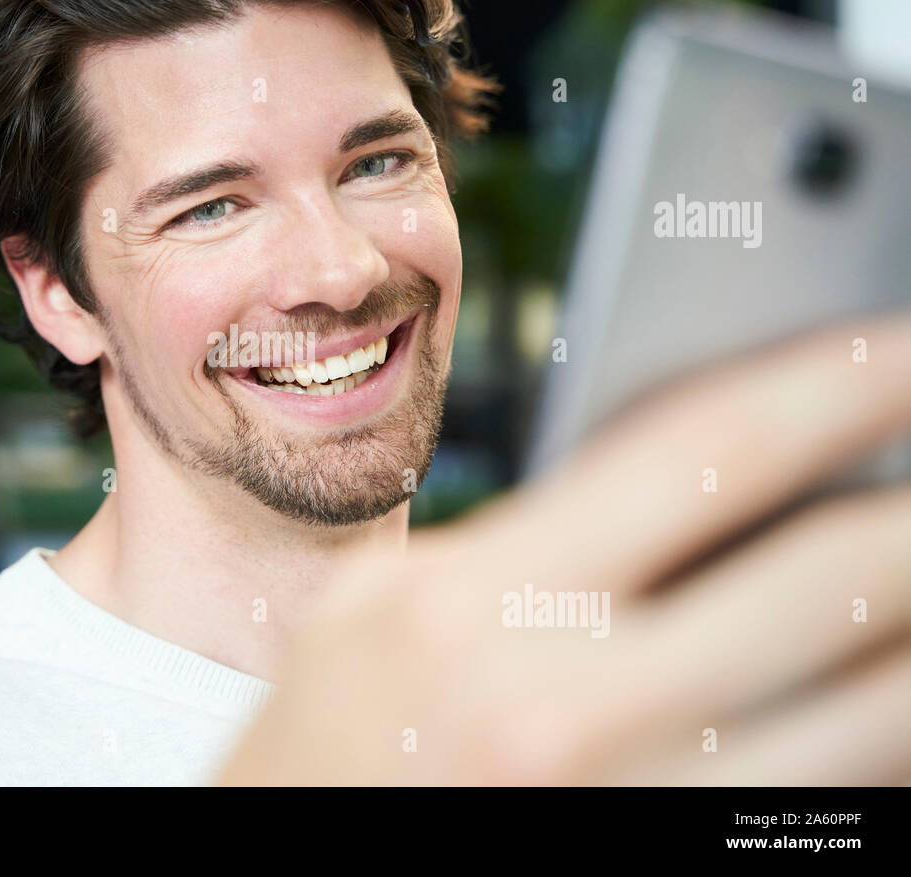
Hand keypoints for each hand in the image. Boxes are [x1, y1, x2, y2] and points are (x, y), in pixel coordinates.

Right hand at [214, 312, 910, 784]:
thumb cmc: (317, 751)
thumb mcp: (379, 608)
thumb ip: (520, 537)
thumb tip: (694, 475)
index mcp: (470, 605)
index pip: (703, 450)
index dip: (834, 382)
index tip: (902, 344)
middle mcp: (559, 706)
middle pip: (827, 576)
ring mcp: (627, 805)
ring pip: (874, 707)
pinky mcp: (667, 868)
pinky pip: (826, 809)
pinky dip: (881, 742)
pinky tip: (885, 701)